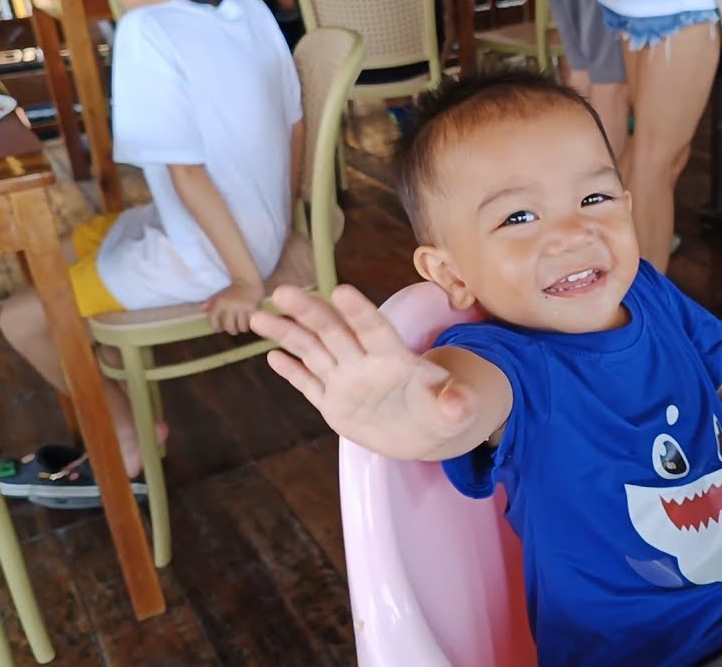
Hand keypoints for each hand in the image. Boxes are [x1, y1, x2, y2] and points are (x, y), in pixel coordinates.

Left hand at [205, 280, 263, 334]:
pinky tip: (249, 321)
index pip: (214, 319)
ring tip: (242, 326)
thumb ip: (211, 302)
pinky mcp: (253, 309)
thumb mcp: (220, 294)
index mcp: (220, 302)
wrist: (248, 281)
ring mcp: (242, 308)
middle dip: (232, 331)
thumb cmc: (233, 290)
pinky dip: (250, 324)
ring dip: (241, 328)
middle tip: (234, 330)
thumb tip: (203, 309)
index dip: (216, 326)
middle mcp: (231, 306)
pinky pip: (251, 322)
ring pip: (242, 327)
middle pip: (230, 327)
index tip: (219, 329)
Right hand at [249, 284, 479, 458]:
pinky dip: (291, 372)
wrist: (426, 431)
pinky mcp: (334, 403)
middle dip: (309, 312)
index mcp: (394, 359)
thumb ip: (456, 404)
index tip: (341, 291)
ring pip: (312, 352)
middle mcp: (364, 364)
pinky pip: (309, 385)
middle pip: (334, 333)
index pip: (375, 330)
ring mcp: (346, 382)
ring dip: (287, 334)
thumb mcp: (455, 411)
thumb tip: (463, 405)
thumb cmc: (444, 411)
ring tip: (259, 318)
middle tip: (283, 292)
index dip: (359, 312)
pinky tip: (272, 355)